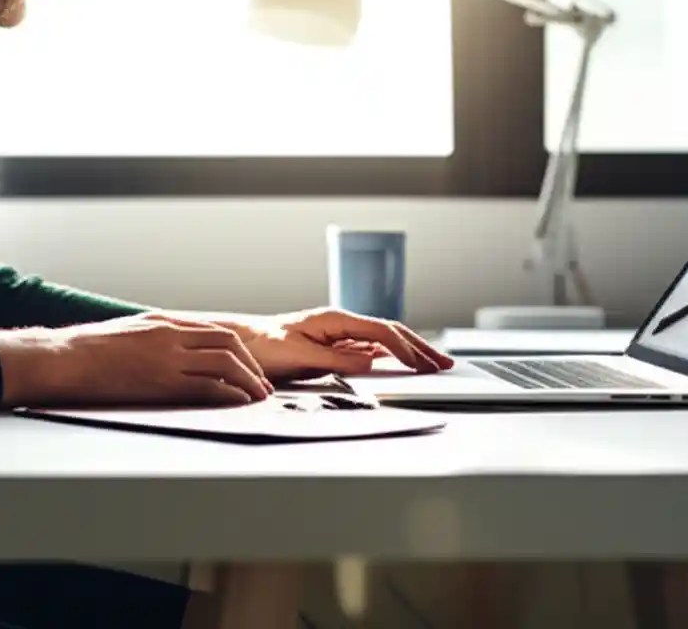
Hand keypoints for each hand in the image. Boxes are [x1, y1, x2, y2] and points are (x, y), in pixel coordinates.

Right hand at [0, 312, 273, 407]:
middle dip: (252, 365)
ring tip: (257, 396)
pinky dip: (229, 394)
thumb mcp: (131, 331)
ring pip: (226, 363)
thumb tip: (177, 350)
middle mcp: (172, 336)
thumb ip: (158, 337)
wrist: (65, 359)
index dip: (240, 351)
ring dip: (248, 381)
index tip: (250, 367)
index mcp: (165, 322)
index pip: (216, 331)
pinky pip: (208, 386)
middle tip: (261, 384)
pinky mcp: (162, 381)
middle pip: (229, 344)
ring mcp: (169, 358)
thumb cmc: (89, 350)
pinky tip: (237, 402)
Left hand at [194, 307, 455, 379]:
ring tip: (434, 365)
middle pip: (391, 333)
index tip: (423, 365)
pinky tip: (405, 367)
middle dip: (420, 348)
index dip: (406, 349)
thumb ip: (335, 359)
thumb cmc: (262, 346)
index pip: (382, 332)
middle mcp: (341, 324)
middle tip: (445, 363)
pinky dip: (394, 359)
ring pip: (385, 342)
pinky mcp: (336, 348)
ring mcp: (340, 335)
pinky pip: (372, 351)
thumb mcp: (298, 356)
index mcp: (335, 320)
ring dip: (411, 353)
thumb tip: (371, 362)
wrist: (242, 344)